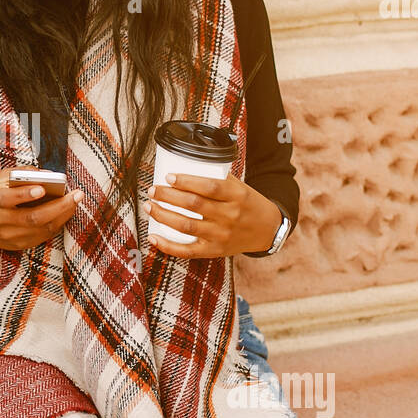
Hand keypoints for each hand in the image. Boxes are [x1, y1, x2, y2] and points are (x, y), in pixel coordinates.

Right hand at [0, 168, 84, 251]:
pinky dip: (57, 223)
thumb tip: (47, 174)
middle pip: (31, 217)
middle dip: (57, 206)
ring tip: (75, 200)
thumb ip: (20, 173)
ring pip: (41, 228)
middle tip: (76, 194)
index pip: (5, 198)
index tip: (42, 188)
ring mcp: (8, 236)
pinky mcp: (19, 244)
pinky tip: (66, 211)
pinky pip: (43, 235)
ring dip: (62, 214)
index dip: (23, 194)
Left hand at [144, 172, 281, 259]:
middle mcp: (229, 216)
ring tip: (150, 206)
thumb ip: (217, 178)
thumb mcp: (239, 187)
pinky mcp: (215, 250)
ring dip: (164, 215)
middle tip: (153, 190)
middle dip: (168, 196)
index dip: (186, 181)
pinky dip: (168, 246)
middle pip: (193, 205)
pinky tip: (153, 237)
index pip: (208, 187)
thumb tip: (186, 166)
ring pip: (186, 226)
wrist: (268, 230)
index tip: (169, 176)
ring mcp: (221, 235)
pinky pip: (188, 251)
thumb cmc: (248, 204)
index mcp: (236, 196)